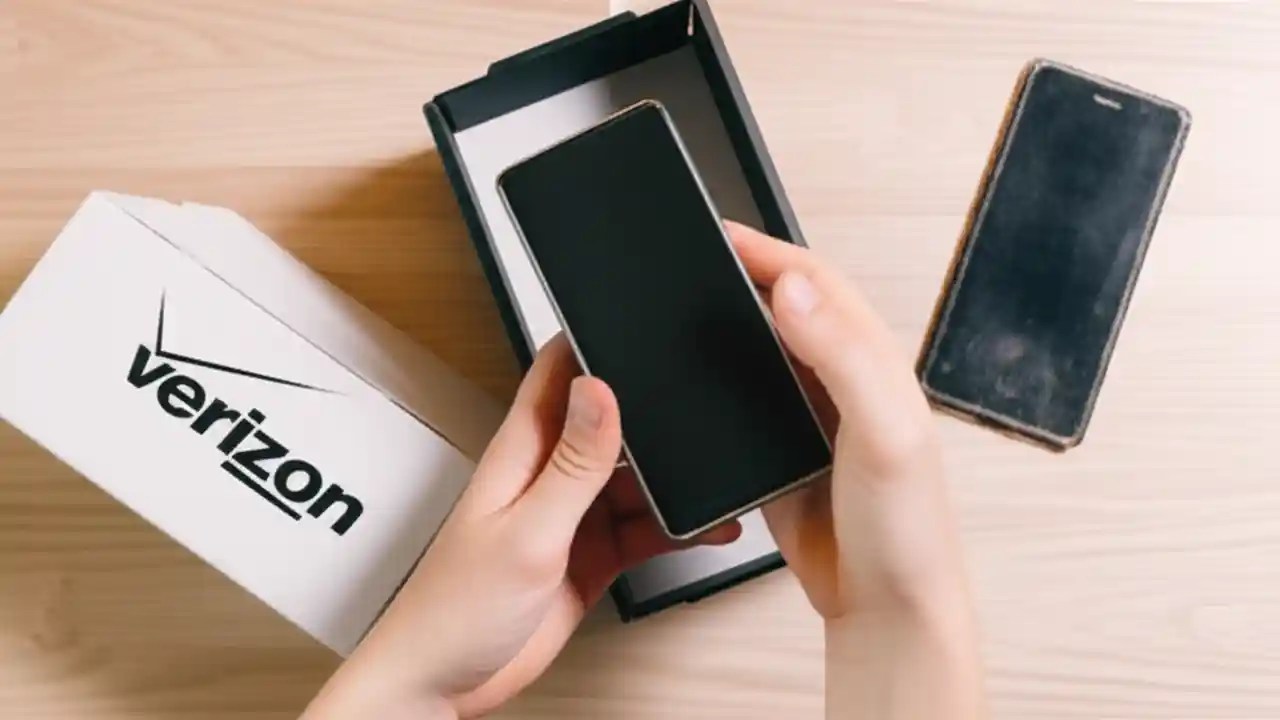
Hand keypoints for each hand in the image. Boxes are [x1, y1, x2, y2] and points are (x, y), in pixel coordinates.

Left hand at [303, 337, 739, 719]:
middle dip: (655, 414)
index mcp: (523, 452)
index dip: (595, 341)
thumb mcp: (527, 530)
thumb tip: (599, 391)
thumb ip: (572, 463)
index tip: (641, 320)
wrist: (445, 682)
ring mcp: (570, 515)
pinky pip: (644, 528)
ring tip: (718, 479)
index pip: (558, 372)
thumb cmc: (455, 609)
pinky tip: (708, 526)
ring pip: (636, 478)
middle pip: (612, 423)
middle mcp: (548, 475)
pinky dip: (677, 528)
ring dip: (673, 479)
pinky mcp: (589, 554)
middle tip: (704, 410)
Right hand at [729, 222, 983, 718]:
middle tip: (689, 262)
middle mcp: (842, 382)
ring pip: (761, 352)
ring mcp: (811, 418)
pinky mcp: (782, 454)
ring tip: (682, 307)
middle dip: (742, 277)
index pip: (816, 282)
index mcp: (872, 362)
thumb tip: (791, 289)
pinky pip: (744, 404)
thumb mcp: (884, 432)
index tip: (717, 234)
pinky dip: (717, 385)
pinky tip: (691, 383)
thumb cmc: (906, 528)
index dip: (767, 251)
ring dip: (727, 327)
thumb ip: (841, 355)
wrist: (887, 608)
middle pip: (786, 309)